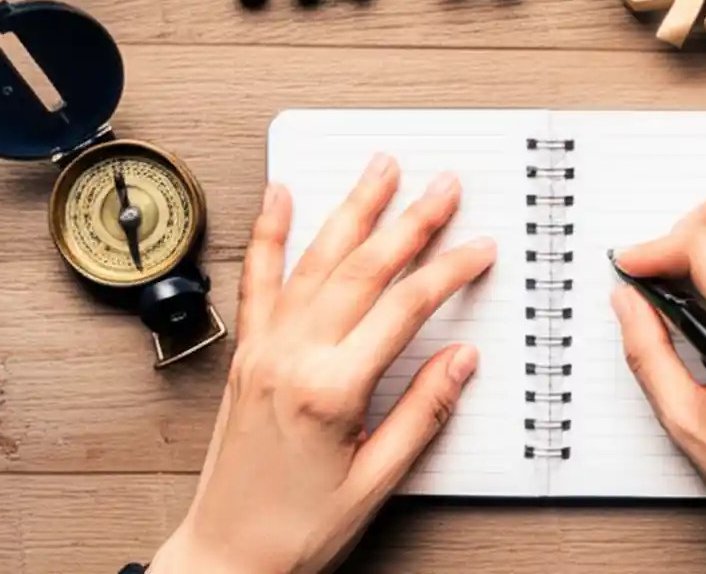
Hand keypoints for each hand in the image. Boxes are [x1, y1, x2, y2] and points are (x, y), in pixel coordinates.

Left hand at [149, 155, 495, 573]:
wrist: (227, 555)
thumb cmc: (296, 528)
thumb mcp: (376, 482)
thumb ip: (422, 413)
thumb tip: (463, 361)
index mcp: (331, 389)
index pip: (405, 308)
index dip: (449, 271)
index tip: (479, 249)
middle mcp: (292, 357)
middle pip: (363, 268)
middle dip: (410, 220)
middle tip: (441, 186)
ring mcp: (263, 349)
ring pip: (314, 260)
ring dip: (351, 210)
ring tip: (378, 171)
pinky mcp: (245, 354)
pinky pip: (256, 280)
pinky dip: (268, 234)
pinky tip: (279, 198)